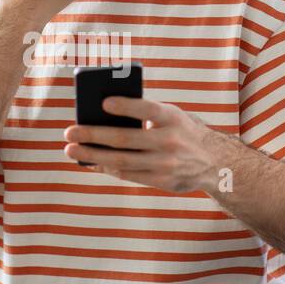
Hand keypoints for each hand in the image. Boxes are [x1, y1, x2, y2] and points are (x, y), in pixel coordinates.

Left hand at [62, 96, 216, 193]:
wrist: (215, 163)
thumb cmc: (182, 131)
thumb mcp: (172, 116)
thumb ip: (145, 115)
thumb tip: (103, 118)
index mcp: (173, 118)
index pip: (147, 109)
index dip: (126, 106)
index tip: (103, 103)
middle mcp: (170, 141)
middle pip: (125, 139)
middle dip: (93, 135)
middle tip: (69, 132)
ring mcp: (165, 164)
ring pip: (121, 161)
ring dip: (92, 155)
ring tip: (71, 149)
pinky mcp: (161, 181)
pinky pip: (128, 175)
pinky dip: (107, 168)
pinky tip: (91, 162)